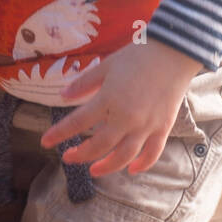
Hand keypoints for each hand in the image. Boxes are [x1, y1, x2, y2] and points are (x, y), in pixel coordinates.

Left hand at [41, 40, 202, 176]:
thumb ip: (84, 83)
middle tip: (68, 158)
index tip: (46, 142)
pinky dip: (141, 165)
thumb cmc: (139, 55)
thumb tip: (63, 96)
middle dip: (80, 155)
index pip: (77, 122)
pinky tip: (130, 169)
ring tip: (94, 170)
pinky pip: (151, 154)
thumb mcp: (106, 65)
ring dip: (106, 167)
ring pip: (123, 156)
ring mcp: (146, 125)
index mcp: (109, 99)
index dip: (59, 134)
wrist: (175, 51)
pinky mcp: (162, 128)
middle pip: (99, 146)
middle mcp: (126, 117)